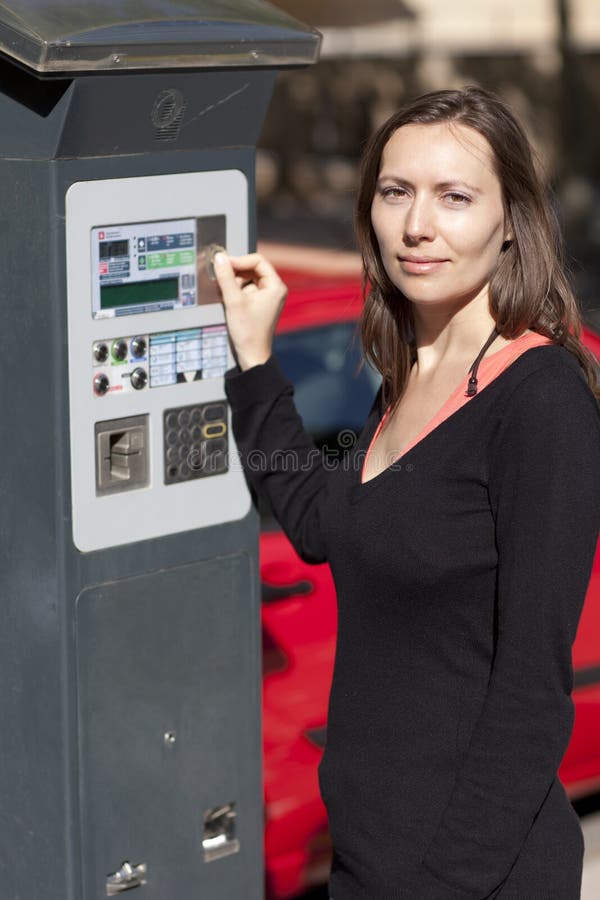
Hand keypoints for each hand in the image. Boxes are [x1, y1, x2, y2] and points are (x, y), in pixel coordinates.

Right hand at [213, 252, 287, 370]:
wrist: (251, 355)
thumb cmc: (248, 332)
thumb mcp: (233, 300)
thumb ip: (225, 276)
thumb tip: (219, 257)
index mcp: (275, 286)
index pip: (258, 261)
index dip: (240, 260)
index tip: (224, 264)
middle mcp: (274, 290)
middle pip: (252, 269)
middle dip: (236, 273)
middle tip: (222, 279)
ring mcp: (267, 298)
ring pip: (248, 279)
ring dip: (234, 283)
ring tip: (226, 294)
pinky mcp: (259, 304)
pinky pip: (247, 290)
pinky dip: (236, 291)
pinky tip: (229, 301)